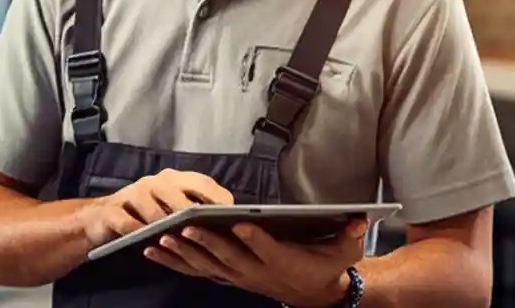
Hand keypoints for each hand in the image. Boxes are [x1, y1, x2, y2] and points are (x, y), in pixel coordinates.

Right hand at [80, 169, 233, 249]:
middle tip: (207, 228)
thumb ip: (191, 209)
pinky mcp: (113, 211)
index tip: (235, 213)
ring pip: (154, 212)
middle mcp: (154, 183)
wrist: (100, 218)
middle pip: (178, 195)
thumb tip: (227, 221)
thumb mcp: (168, 207)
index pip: (201, 182)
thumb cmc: (143, 215)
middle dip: (192, 212)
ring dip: (165, 226)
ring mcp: (132, 195)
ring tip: (178, 238)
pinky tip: (148, 243)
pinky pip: (128, 223)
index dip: (218, 197)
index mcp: (173, 180)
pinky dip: (139, 233)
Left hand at [143, 218, 367, 306]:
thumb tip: (361, 219)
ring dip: (182, 254)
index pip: (268, 249)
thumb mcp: (344, 252)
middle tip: (185, 228)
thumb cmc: (326, 266)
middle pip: (229, 257)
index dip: (255, 238)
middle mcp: (257, 271)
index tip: (241, 224)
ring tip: (158, 239)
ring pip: (206, 266)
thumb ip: (350, 236)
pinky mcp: (227, 276)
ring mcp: (239, 276)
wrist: (315, 294)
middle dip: (206, 243)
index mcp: (283, 261)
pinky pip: (197, 270)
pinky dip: (175, 261)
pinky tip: (152, 249)